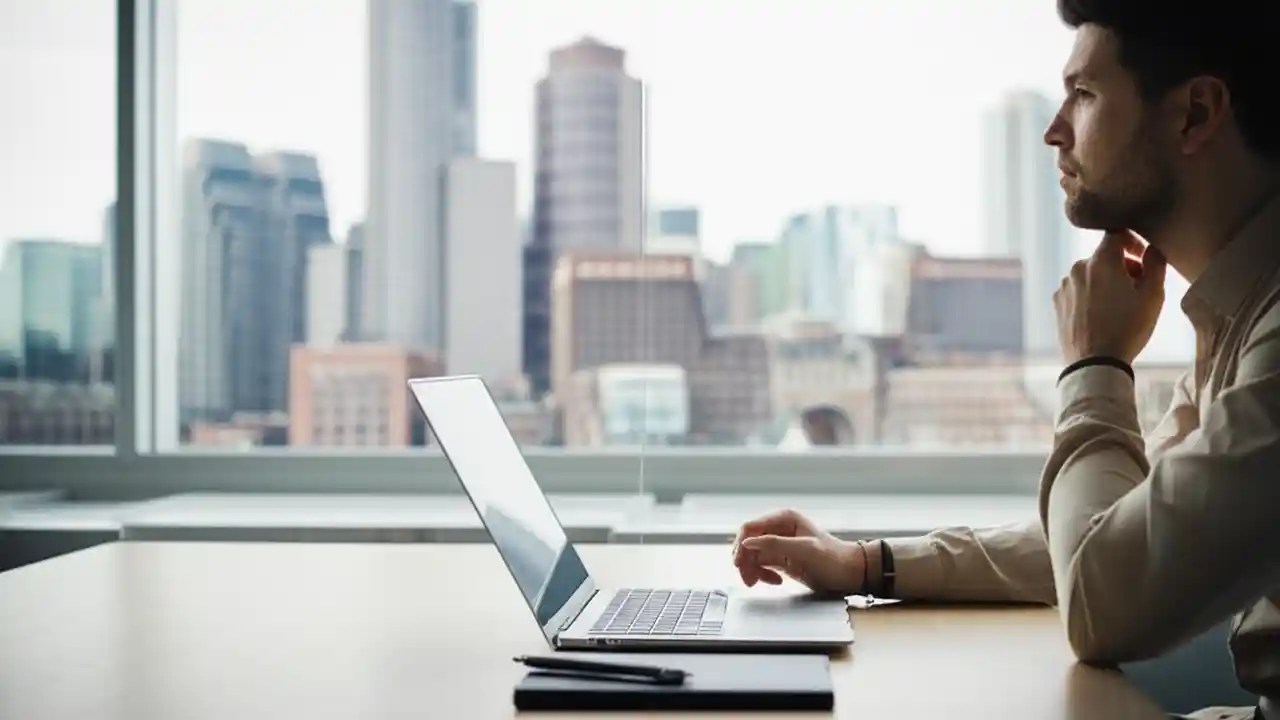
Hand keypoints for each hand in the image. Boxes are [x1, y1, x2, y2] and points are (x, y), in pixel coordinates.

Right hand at [731, 508, 863, 593]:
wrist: (850, 573)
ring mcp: (779, 544)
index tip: (739, 564)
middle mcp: (778, 528)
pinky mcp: (781, 558)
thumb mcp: (804, 550)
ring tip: (760, 582)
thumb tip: (747, 542)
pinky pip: (761, 564)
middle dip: (745, 560)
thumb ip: (775, 544)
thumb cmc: (833, 558)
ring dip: (752, 569)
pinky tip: (775, 581)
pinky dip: (762, 574)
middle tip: (749, 580)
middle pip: (748, 542)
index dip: (740, 545)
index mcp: (783, 518)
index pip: (749, 527)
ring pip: (752, 555)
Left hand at [1055, 231, 1165, 364]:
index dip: (1133, 242)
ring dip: (1105, 281)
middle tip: (1137, 289)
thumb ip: (1155, 264)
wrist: (1094, 363)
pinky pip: (1078, 290)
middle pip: (1103, 256)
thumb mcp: (1153, 296)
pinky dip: (1090, 294)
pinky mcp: (1057, 303)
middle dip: (1122, 266)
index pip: (1116, 234)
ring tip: (1119, 306)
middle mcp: (1077, 268)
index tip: (1142, 258)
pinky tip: (1101, 315)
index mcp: (1100, 261)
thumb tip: (1152, 248)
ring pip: (1090, 274)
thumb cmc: (1127, 329)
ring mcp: (1064, 286)